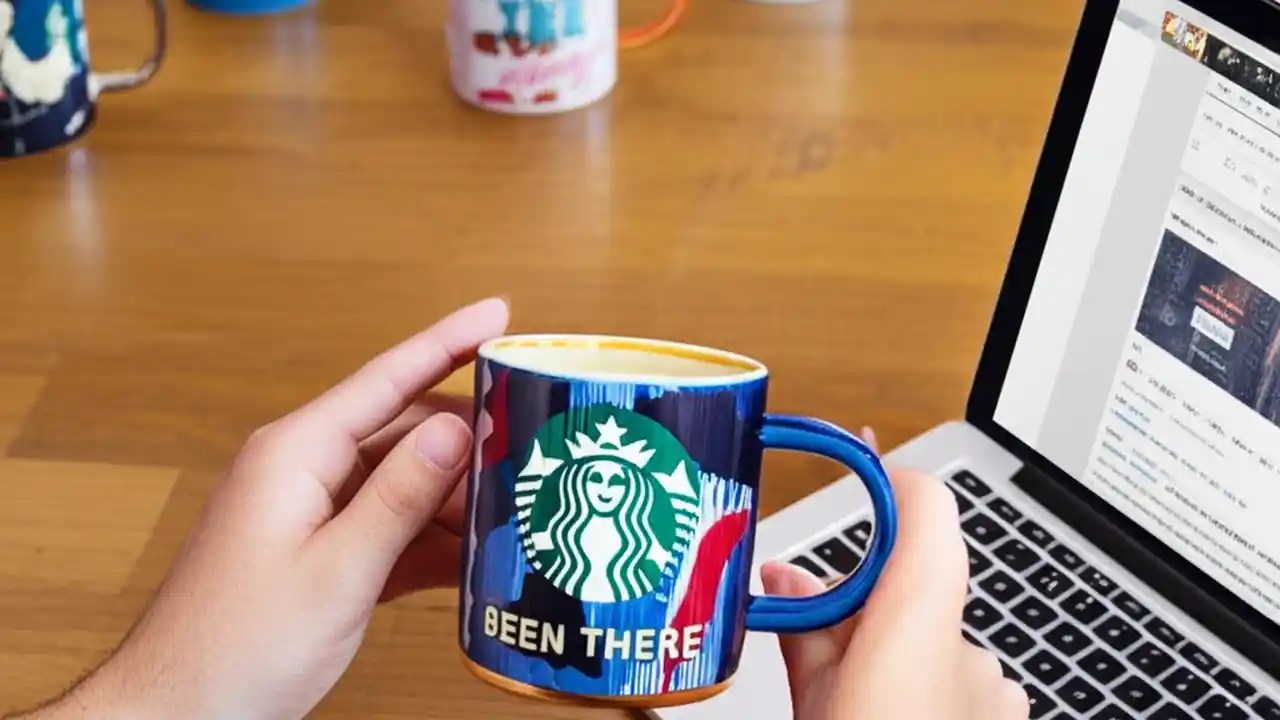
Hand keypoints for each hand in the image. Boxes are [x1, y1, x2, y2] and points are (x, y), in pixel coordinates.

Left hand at [21, 298, 509, 719]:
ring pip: (402, 483)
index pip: (387, 379)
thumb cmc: (237, 649)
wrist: (179, 714)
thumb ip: (400, 496)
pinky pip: (388, 527)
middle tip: (536, 444)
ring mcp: (311, 511)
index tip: (499, 314)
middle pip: (404, 431)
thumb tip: (454, 429)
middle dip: (469, 439)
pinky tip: (473, 559)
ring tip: (517, 513)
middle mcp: (303, 470)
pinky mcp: (320, 551)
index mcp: (296, 454)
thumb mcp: (338, 571)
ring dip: (454, 500)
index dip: (449, 342)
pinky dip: (429, 541)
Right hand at [761, 443, 1029, 719]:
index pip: (926, 505)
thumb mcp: (811, 700)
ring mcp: (995, 684)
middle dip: (870, 600)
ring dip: (900, 651)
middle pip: (917, 581)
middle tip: (824, 643)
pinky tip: (901, 713)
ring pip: (936, 635)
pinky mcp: (1006, 713)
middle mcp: (969, 648)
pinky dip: (931, 685)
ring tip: (859, 698)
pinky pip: (963, 676)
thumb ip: (802, 628)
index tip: (863, 476)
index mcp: (916, 625)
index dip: (892, 483)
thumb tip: (785, 579)